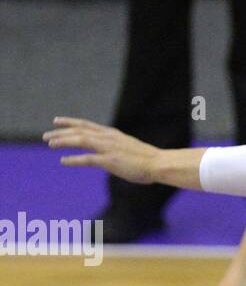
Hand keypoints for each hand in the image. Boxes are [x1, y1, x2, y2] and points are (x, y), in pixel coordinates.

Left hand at [43, 117, 159, 182]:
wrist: (159, 163)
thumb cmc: (146, 158)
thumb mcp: (127, 147)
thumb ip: (114, 147)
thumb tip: (106, 152)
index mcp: (112, 134)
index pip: (87, 124)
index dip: (70, 122)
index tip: (56, 121)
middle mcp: (108, 137)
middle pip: (80, 130)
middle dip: (61, 132)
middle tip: (46, 136)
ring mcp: (109, 148)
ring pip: (81, 140)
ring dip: (64, 141)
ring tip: (50, 144)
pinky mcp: (110, 160)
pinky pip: (88, 158)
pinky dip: (74, 159)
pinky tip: (64, 161)